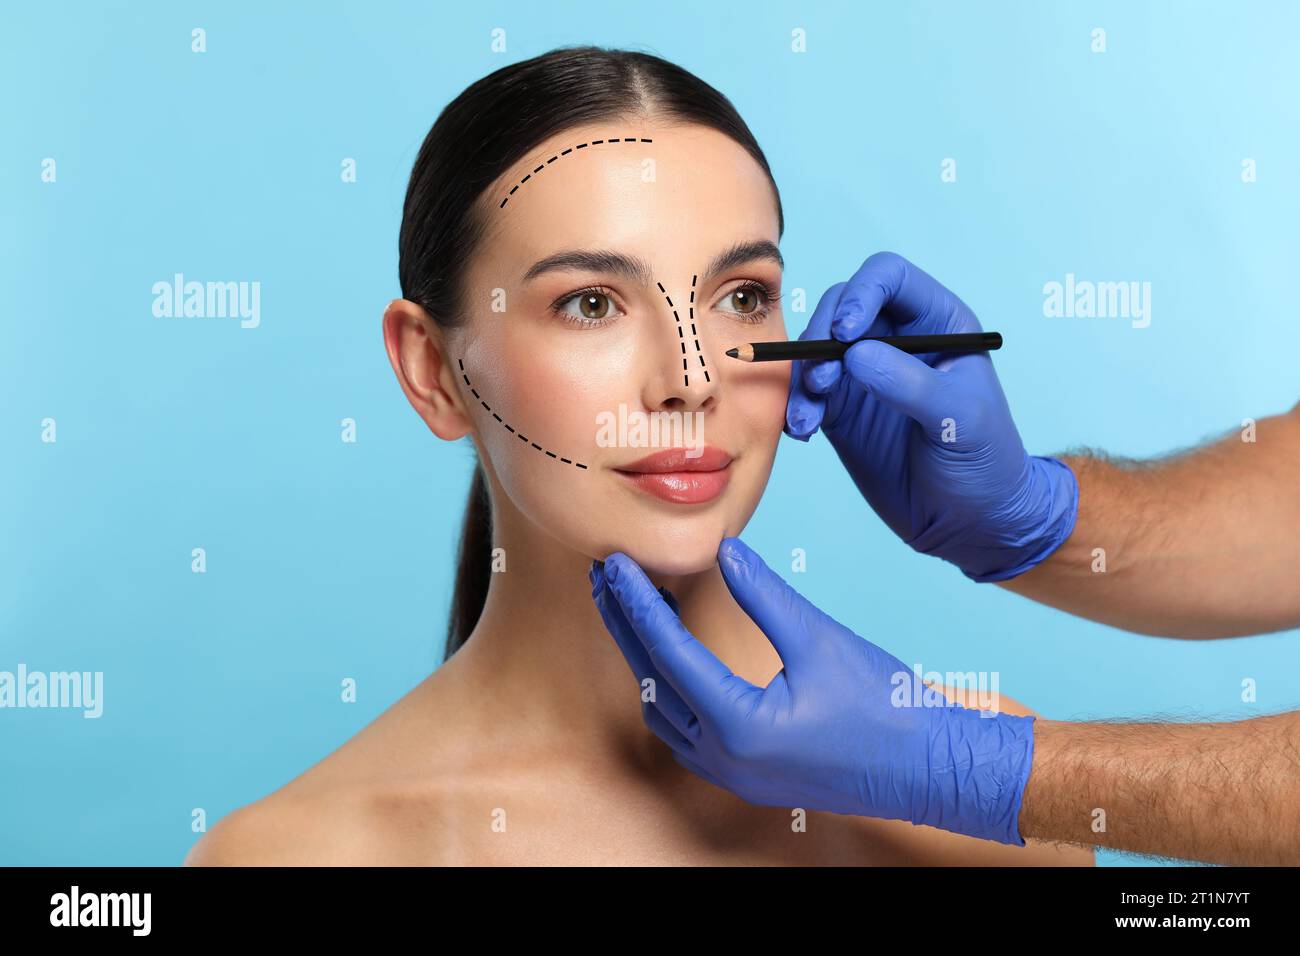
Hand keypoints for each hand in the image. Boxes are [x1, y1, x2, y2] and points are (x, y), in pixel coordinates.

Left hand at [589, 536, 1036, 844]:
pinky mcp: (745, 777)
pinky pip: (684, 733)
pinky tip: (672, 659)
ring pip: (663, 712)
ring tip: (633, 609)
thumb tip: (723, 550)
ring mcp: (732, 774)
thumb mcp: (820, 639)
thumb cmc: (886, 708)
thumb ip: (764, 594)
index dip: (637, 602)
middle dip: (624, 626)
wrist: (931, 769)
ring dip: (643, 659)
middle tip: (604, 579)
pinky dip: (669, 690)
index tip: (615, 564)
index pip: (667, 652)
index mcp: (738, 725)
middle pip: (652, 681)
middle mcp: (723, 757)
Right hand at [784, 252, 1077, 581]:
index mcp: (937, 322)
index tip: (847, 334)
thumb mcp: (959, 419)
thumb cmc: (986, 462)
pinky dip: (796, 408)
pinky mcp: (841, 411)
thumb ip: (910, 384)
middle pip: (840, 307)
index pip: (889, 278)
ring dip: (801, 377)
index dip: (862, 293)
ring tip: (809, 418)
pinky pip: (806, 394)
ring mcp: (864, 374)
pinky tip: (804, 433)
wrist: (973, 522)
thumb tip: (855, 354)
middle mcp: (896, 338)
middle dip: (820, 337)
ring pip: (815, 349)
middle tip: (821, 381)